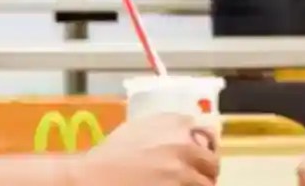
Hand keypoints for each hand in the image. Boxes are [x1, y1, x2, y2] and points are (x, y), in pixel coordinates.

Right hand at [73, 113, 218, 185]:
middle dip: (206, 172)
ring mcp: (183, 172)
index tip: (200, 159)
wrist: (93, 178)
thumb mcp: (138, 129)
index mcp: (174, 124)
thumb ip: (166, 128)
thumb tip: (188, 137)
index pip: (208, 134)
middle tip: (195, 180)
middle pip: (212, 162)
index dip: (205, 148)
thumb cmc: (110, 156)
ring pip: (207, 183)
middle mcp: (184, 144)